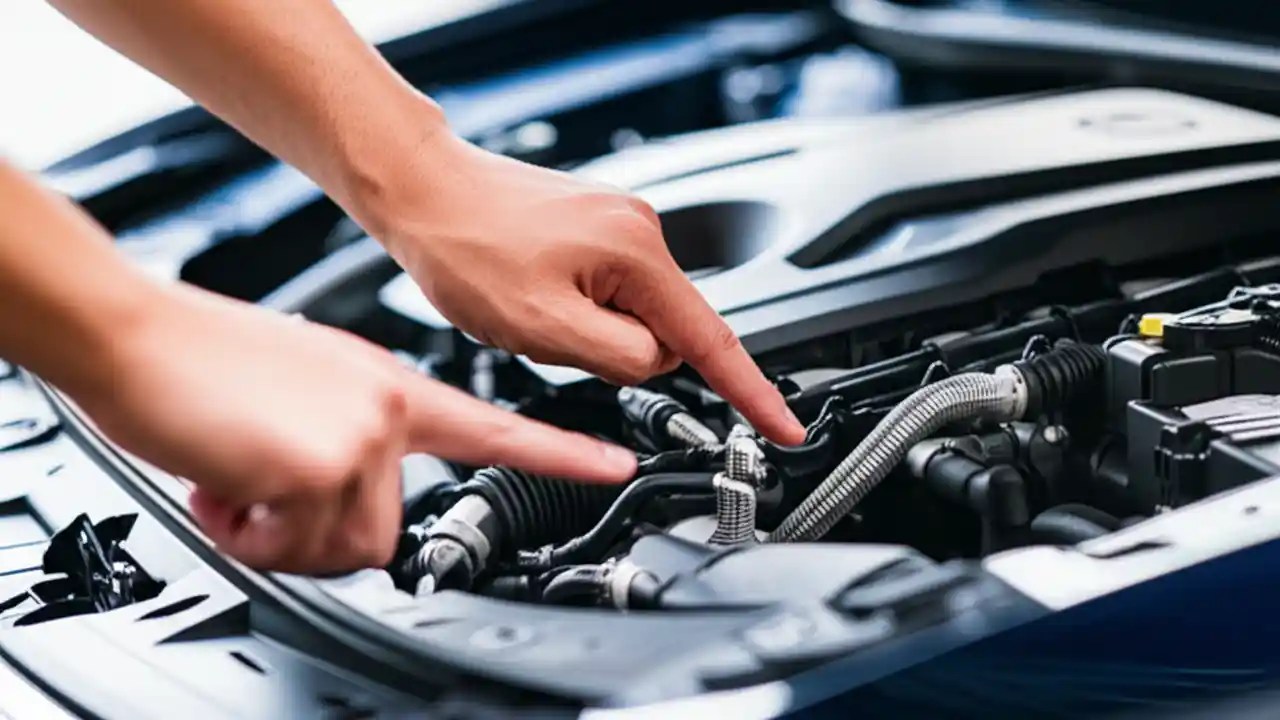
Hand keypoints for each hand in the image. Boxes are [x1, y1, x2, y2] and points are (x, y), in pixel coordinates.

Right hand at [73, 285, 636, 573]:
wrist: (141, 333)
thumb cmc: (210, 359)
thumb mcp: (311, 384)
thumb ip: (354, 431)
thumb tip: (349, 493)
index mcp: (393, 386)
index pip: (493, 428)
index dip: (560, 454)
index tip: (614, 465)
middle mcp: (389, 410)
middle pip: (387, 533)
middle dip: (320, 534)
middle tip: (268, 494)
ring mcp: (362, 437)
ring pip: (345, 547)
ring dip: (282, 534)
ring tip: (244, 478)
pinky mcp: (324, 464)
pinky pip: (294, 547)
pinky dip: (249, 532)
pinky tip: (225, 481)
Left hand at [363, 135, 806, 445]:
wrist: (422, 191)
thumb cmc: (466, 248)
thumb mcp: (543, 328)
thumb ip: (619, 358)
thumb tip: (658, 364)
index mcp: (637, 254)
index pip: (712, 342)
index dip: (752, 395)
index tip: (784, 428)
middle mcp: (640, 230)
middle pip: (666, 330)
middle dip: (620, 352)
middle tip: (552, 334)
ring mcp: (620, 225)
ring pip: (634, 315)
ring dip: (593, 332)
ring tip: (534, 307)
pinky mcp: (598, 229)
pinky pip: (612, 294)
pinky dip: (582, 311)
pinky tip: (537, 293)